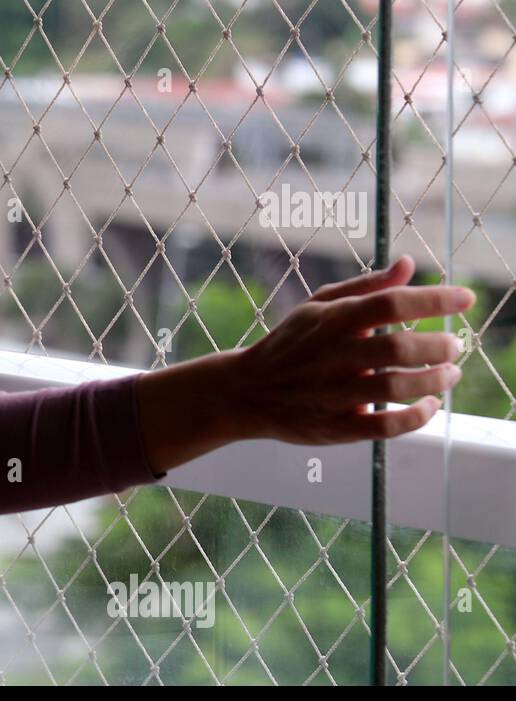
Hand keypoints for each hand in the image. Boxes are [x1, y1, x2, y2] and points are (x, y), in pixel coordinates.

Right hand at [136, 256, 474, 472]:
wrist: (245, 392)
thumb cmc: (289, 345)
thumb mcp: (318, 307)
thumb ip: (366, 287)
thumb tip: (408, 263)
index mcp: (332, 321)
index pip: (390, 303)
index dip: (433, 299)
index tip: (465, 297)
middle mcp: (334, 356)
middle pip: (398, 348)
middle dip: (439, 346)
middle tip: (455, 344)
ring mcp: (334, 393)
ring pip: (396, 389)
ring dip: (434, 381)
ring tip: (450, 374)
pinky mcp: (336, 426)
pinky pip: (385, 426)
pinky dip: (416, 417)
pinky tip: (429, 406)